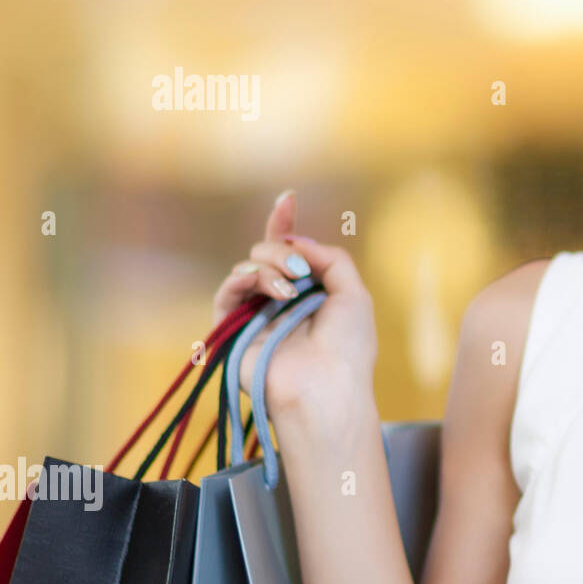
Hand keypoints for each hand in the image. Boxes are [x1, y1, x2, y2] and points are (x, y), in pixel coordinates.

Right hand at [212, 189, 378, 436]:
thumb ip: (330, 258)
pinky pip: (227, 290)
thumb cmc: (348, 347)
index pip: (292, 252)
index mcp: (311, 294)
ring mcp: (256, 314)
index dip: (285, 224)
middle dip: (284, 251)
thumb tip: (295, 240)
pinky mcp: (233, 330)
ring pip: (248, 266)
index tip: (288, 198)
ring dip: (270, 266)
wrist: (326, 386)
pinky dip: (245, 279)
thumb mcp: (354, 293)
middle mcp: (281, 302)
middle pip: (268, 252)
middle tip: (301, 272)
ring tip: (289, 289)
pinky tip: (267, 287)